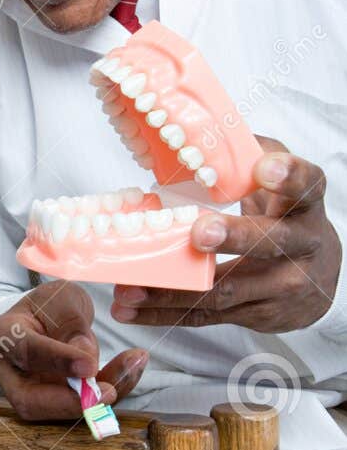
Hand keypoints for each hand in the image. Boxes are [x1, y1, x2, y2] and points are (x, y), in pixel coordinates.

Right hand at [0, 280, 147, 421]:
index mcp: (5, 336)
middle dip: (70, 403)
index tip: (89, 365)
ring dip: (98, 398)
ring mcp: (31, 391)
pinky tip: (131, 369)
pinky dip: (110, 390)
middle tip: (108, 393)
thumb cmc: (49, 306)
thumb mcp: (61, 300)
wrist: (50, 317)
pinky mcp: (55, 402)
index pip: (27, 352)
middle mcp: (11, 371)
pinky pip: (81, 405)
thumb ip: (70, 326)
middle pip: (29, 400)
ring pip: (58, 409)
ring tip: (131, 368)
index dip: (58, 362)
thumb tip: (85, 358)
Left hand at [110, 138, 341, 331]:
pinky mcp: (257, 314)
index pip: (306, 187)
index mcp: (304, 206)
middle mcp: (300, 247)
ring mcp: (281, 287)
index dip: (288, 177)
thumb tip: (200, 132)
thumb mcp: (279, 184)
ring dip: (174, 291)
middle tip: (200, 232)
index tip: (264, 169)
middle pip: (270, 243)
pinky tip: (132, 308)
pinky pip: (209, 316)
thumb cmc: (286, 219)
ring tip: (132, 288)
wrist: (317, 278)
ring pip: (227, 290)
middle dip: (234, 237)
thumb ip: (250, 155)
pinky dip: (166, 313)